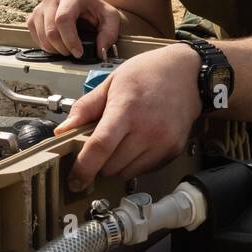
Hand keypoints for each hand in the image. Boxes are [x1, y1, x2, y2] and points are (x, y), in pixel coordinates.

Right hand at [26, 0, 123, 58]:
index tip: (79, 52)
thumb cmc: (96, 11)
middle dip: (63, 48)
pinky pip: (35, 37)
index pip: (63, 19)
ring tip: (67, 49)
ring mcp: (40, 8)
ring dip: (55, 49)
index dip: (70, 39)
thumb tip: (99, 50)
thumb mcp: (110, 18)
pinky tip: (57, 45)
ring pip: (42, 36)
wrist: (86, 6)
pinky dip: (46, 47)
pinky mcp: (33, 18)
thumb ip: (109, 33)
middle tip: (74, 53)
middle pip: (51, 31)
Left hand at [54, 43, 201, 190]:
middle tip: (100, 145)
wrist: (188, 72)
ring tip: (122, 140)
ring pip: (126, 173)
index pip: (100, 147)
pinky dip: (134, 163)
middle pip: (110, 166)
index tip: (74, 180)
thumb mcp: (112, 82)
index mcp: (126, 109)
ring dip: (116, 165)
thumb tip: (63, 130)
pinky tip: (138, 142)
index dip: (83, 168)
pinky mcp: (173, 151)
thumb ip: (86, 108)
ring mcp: (162, 142)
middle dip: (98, 162)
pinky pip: (144, 170)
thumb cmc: (149, 72)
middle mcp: (146, 129)